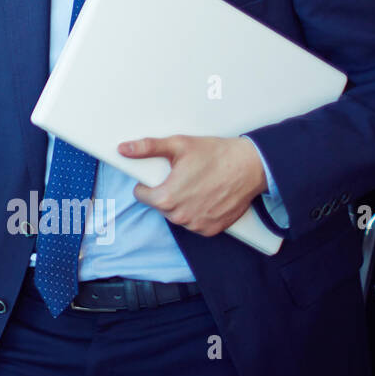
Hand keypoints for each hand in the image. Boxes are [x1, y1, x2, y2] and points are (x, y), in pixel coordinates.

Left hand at [120, 135, 266, 236]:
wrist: (250, 166)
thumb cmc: (216, 154)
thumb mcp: (178, 145)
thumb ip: (147, 148)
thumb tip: (124, 149)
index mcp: (166, 198)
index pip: (141, 195)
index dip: (147, 183)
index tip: (159, 176)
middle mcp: (180, 216)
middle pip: (160, 206)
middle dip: (166, 192)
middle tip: (182, 177)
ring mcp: (196, 225)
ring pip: (177, 215)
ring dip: (181, 204)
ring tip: (196, 185)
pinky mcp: (211, 230)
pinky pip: (194, 223)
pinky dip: (197, 212)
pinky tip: (206, 197)